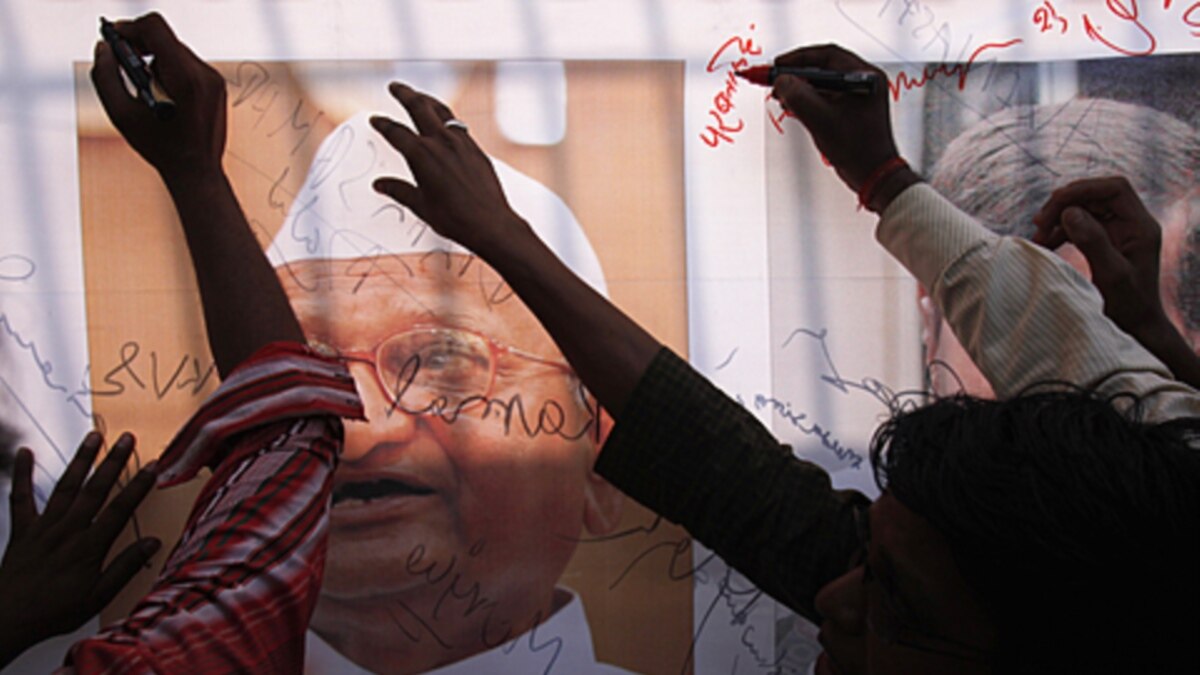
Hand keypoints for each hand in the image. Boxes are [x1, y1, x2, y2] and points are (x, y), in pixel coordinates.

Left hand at [0, 432, 158, 666]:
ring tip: (94, 436)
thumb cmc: (54, 612)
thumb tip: (154, 543)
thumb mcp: (98, 597)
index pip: (119, 509)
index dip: (138, 486)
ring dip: (81, 460)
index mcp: (89, 547)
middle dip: (113, 462)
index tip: (154, 465)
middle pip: (95, 490)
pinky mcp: (22, 530)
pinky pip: (21, 498)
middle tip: (127, 437)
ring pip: (65, 487)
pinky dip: (22, 474)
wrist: (7, 620)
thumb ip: (125, 568)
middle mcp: (67, 531)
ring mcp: (43, 527)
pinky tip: (25, 453)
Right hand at [90, 12, 226, 181]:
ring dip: (154, 61)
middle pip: (164, 38)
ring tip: (145, 89)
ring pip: (175, 51)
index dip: (130, 29)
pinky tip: (162, 95)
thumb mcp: (122, 114)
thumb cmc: (160, 148)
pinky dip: (169, 71)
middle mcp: (204, 74)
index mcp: (185, 79)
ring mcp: (213, 78)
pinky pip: (187, 64)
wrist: (197, 172)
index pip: (155, 29)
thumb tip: (104, 49)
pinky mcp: (216, 85)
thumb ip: (106, 76)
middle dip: (140, 46)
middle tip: (121, 61)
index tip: (114, 39)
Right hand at [369, 83, 530, 252]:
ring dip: (428, 101)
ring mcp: (462, 143)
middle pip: (419, 108)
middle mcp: (442, 143)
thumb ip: (399, 191)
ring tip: (420, 96)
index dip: (383, 124)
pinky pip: (459, 125)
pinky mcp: (476, 149)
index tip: (376, 120)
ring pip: (442, 112)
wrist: (490, 223)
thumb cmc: (456, 219)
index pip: (396, 133)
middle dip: (405, 94)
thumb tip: (381, 185)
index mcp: (422, 155)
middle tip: (396, 87)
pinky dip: (448, 118)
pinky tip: (447, 121)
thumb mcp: (421, 206)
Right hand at [770, 44, 899, 193]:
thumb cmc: (859, 150)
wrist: (873, 174)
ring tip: (781, 95)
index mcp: (864, 76)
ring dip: (800, 88)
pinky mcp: (852, 109)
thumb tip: (782, 80)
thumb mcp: (821, 119)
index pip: (827, 55)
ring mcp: (858, 96)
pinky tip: (794, 106)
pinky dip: (808, 99)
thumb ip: (798, 96)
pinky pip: (826, 96)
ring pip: (822, 83)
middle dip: (796, 74)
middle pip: (823, 67)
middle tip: (775, 80)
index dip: (798, 58)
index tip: (777, 64)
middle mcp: (863, 81)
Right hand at [1034, 176, 1199, 387]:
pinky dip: (1060, 231)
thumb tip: (1070, 212)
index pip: (1114, 188)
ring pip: (1085, 209)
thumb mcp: (1111, 275)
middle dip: (1065, 204)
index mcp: (1140, 226)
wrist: (1135, 328)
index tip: (1056, 204)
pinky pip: (1080, 225)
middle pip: (1095, 195)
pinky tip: (1044, 243)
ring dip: (1059, 218)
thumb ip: (1092, 242)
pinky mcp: (1106, 242)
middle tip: (1040, 223)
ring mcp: (1119, 232)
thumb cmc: (1128, 306)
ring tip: (1038, 235)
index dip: (1083, 188)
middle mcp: (1132, 224)